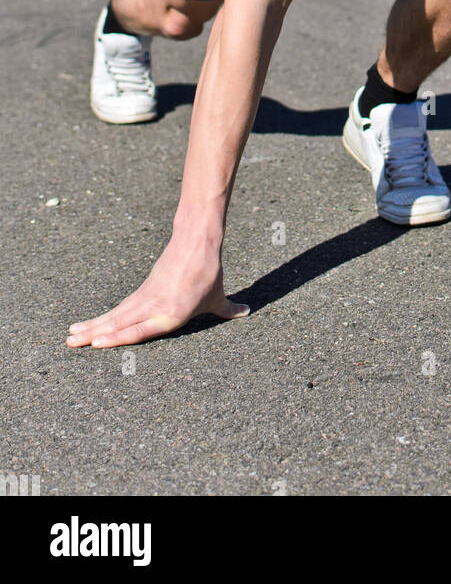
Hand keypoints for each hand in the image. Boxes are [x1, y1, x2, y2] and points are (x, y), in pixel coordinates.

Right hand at [65, 236, 249, 347]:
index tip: (96, 343)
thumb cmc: (208, 272)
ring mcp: (146, 297)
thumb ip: (228, 310)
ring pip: (115, 315)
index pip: (140, 329)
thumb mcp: (218, 296)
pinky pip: (121, 308)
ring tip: (71, 336)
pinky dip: (104, 318)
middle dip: (95, 333)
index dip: (118, 337)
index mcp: (172, 313)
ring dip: (92, 326)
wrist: (196, 241)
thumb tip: (246, 313)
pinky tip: (90, 325)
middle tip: (71, 342)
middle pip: (120, 322)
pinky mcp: (143, 290)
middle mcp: (155, 306)